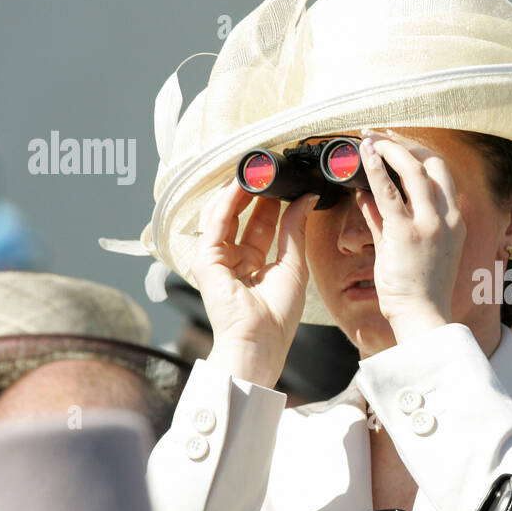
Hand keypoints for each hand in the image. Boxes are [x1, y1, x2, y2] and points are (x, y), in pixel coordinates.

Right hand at [193, 179, 315, 386]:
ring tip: (256, 170)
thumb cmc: (276, 317)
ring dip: (239, 191)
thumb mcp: (294, 265)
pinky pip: (215, 223)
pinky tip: (241, 185)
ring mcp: (216, 260)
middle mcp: (233, 260)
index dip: (271, 202)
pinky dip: (228, 202)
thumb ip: (295, 229)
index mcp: (254, 265)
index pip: (261, 224)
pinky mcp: (205, 260)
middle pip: (241, 217)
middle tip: (268, 168)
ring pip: (224, 215)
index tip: (284, 181)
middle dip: (253, 192)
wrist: (260, 342)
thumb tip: (306, 199)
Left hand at [354, 129, 465, 342]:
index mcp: (454, 221)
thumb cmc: (418, 288)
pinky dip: (376, 169)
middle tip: (381, 135)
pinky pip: (389, 193)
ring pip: (413, 170)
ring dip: (390, 149)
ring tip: (370, 139)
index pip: (441, 174)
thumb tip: (366, 195)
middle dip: (406, 143)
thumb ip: (386, 220)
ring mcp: (430, 225)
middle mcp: (447, 218)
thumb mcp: (405, 248)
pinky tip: (364, 156)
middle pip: (432, 164)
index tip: (398, 144)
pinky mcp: (407, 233)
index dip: (419, 153)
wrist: (423, 315)